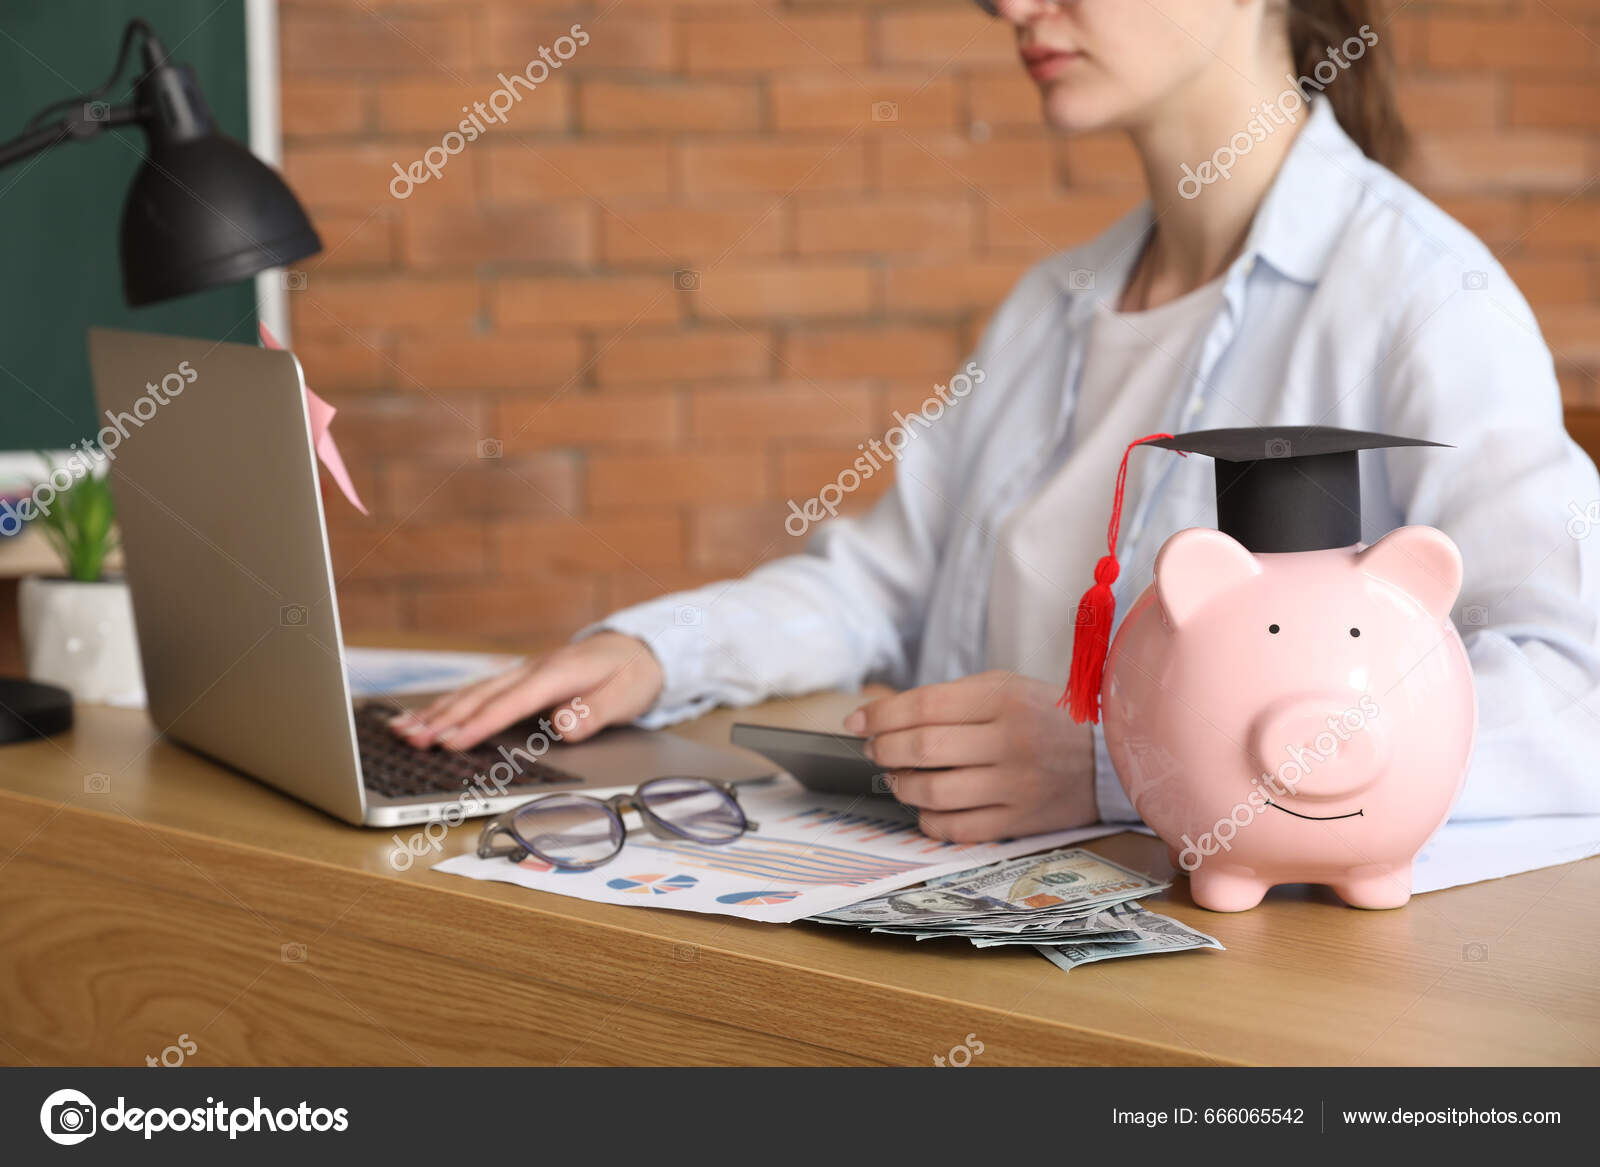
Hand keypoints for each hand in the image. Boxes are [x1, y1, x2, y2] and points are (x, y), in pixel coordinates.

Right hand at [389, 632, 663, 749]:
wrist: (637, 649)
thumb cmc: (631, 674)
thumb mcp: (626, 695)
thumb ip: (594, 712)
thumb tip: (564, 726)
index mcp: (556, 674)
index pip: (511, 703)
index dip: (479, 724)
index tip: (451, 743)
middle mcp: (532, 671)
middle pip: (480, 697)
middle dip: (442, 720)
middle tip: (410, 741)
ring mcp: (522, 674)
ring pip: (471, 694)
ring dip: (435, 713)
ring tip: (400, 731)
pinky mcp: (518, 681)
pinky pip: (477, 694)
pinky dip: (446, 705)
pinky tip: (422, 717)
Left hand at [844, 671, 1096, 842]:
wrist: (1109, 757)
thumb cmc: (1043, 717)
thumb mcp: (1005, 688)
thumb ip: (949, 699)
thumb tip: (882, 716)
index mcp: (1002, 699)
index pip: (924, 706)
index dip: (881, 715)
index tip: (857, 722)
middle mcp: (1009, 741)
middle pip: (923, 749)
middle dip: (884, 750)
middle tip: (874, 750)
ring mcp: (1015, 785)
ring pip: (935, 793)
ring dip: (901, 786)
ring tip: (897, 778)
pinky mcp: (1019, 822)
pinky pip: (957, 828)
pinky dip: (928, 820)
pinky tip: (925, 807)